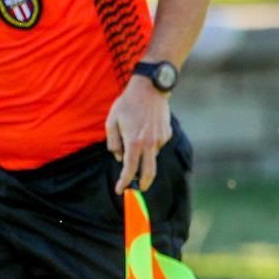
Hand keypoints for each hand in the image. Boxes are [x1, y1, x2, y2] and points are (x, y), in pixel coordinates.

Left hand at [106, 78, 171, 192]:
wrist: (150, 89)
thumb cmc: (127, 104)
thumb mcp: (112, 121)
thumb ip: (113, 142)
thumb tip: (118, 157)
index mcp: (134, 142)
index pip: (129, 169)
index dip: (124, 182)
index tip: (120, 190)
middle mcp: (149, 143)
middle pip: (148, 172)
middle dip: (142, 184)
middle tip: (137, 189)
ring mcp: (160, 139)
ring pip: (152, 157)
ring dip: (144, 156)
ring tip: (136, 138)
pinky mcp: (166, 134)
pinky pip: (157, 145)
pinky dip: (150, 144)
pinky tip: (145, 129)